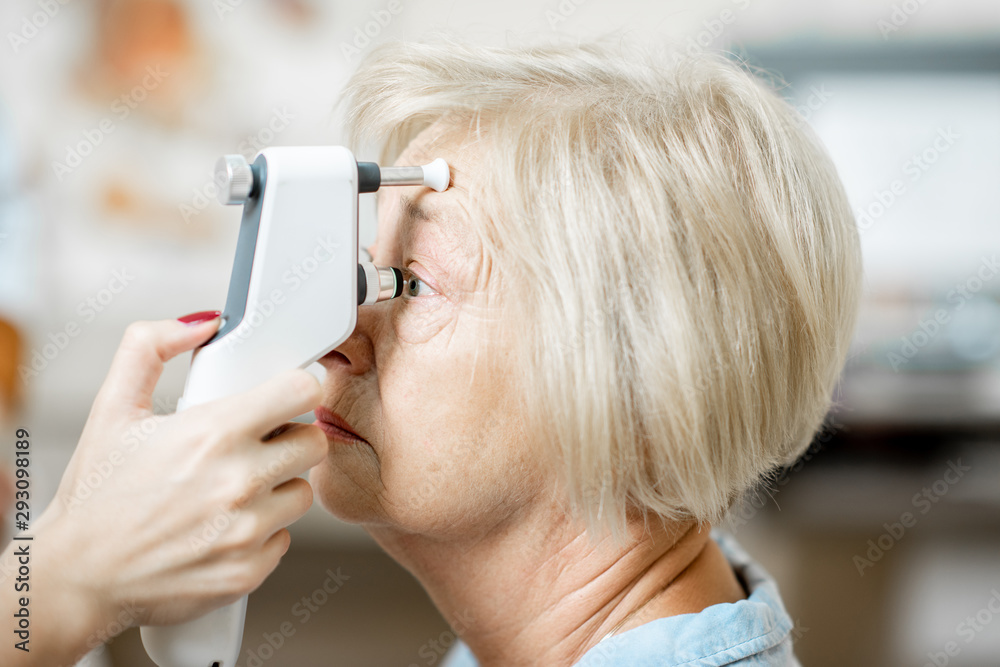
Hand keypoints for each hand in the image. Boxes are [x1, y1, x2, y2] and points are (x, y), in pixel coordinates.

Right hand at [34, 316, 325, 631]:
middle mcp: (237, 481)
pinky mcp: (247, 571)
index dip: (299, 387)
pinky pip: (284, 537)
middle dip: (291, 438)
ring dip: (277, 487)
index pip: (301, 391)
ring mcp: (245, 530)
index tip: (289, 393)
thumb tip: (201, 323)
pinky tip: (224, 525)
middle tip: (258, 444)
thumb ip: (149, 347)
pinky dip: (262, 532)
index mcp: (212, 433)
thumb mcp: (112, 408)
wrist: (79, 576)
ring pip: (302, 492)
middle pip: (314, 442)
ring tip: (234, 488)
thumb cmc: (98, 495)